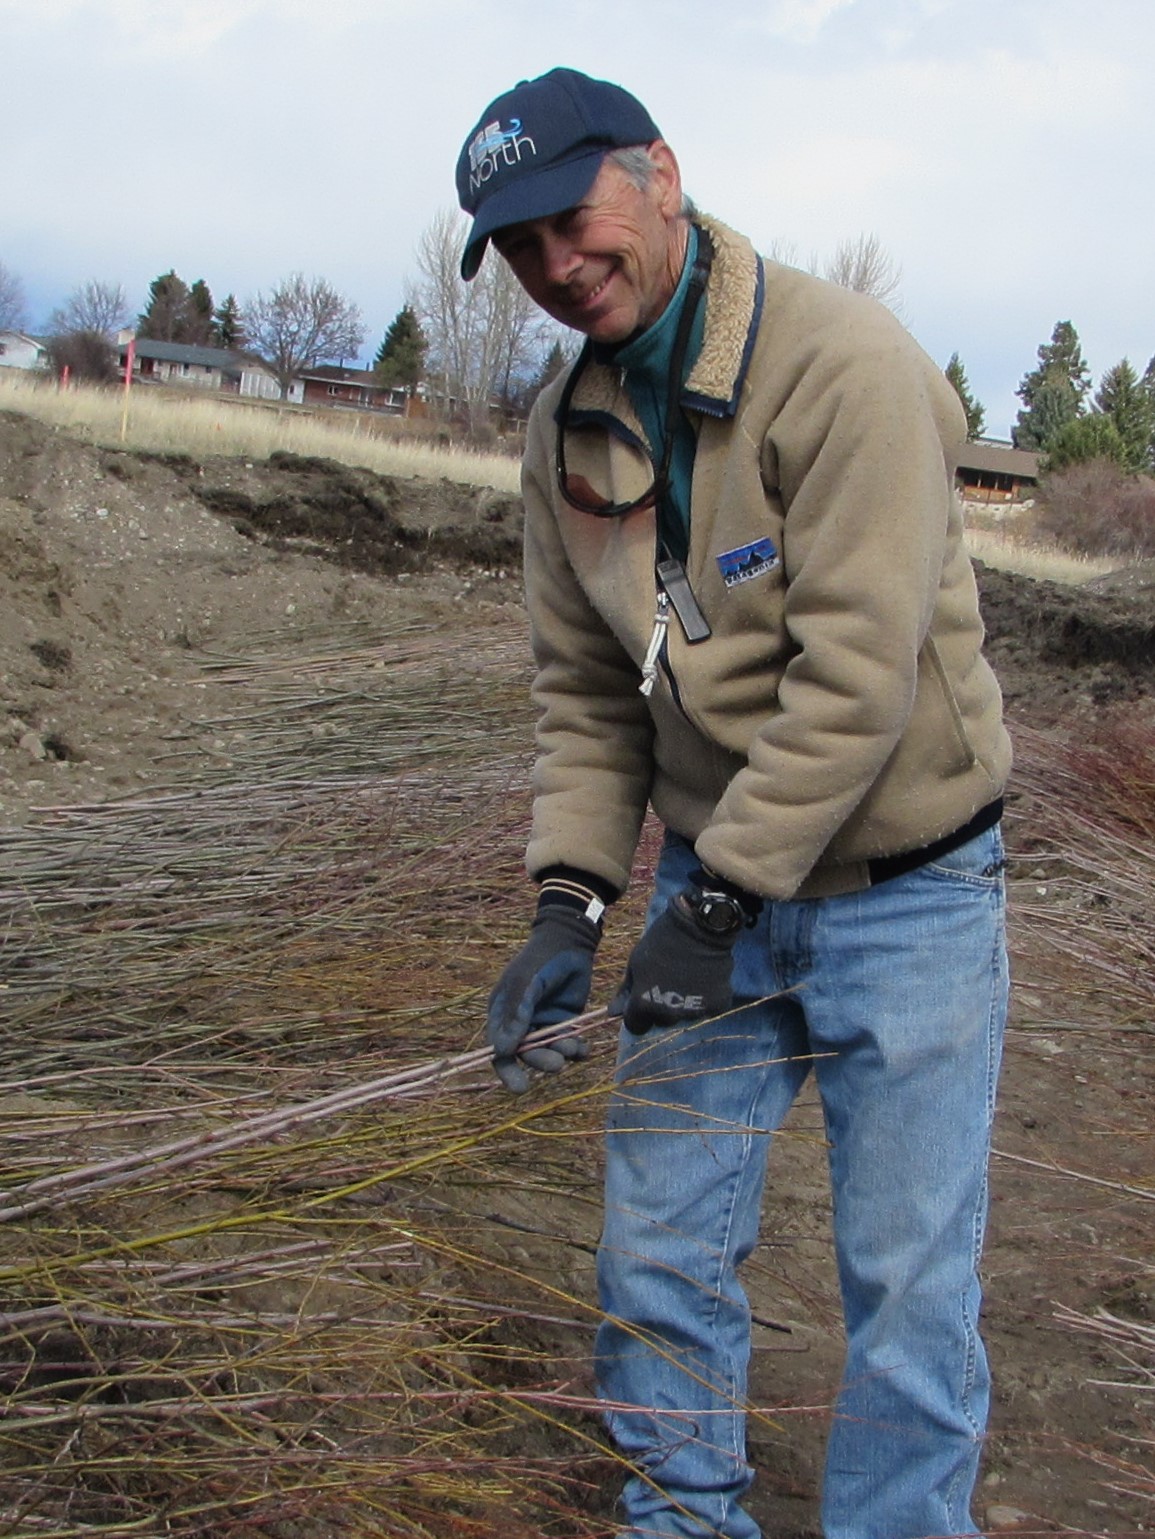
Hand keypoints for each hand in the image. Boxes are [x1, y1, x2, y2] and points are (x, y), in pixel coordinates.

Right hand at [486, 908, 597, 1092]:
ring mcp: (543, 1023)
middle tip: (557, 1065)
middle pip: (526, 1054)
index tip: (520, 1087)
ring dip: (561, 1053)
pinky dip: (576, 1049)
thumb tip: (502, 1050)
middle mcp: (520, 1023)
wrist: (569, 942)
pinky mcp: (564, 1021)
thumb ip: (515, 1015)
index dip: (507, 1070)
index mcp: (501, 1014)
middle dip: (541, 1062)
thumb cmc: (539, 961)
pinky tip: (584, 1049)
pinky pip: (568, 1042)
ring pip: (549, 1050)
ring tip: (575, 1047)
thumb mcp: (523, 984)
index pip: (499, 1049)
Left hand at [612, 893, 740, 1035]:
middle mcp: (669, 1015)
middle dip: (662, 1007)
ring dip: (684, 1003)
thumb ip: (625, 991)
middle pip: (662, 1021)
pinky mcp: (718, 1005)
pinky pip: (708, 1008)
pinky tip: (705, 977)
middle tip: (668, 982)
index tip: (645, 997)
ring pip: (685, 1015)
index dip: (638, 1012)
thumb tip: (613, 1013)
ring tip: (688, 976)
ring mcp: (695, 1012)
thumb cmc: (661, 941)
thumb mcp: (635, 963)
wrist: (699, 925)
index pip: (636, 1026)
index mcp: (645, 1005)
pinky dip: (707, 997)